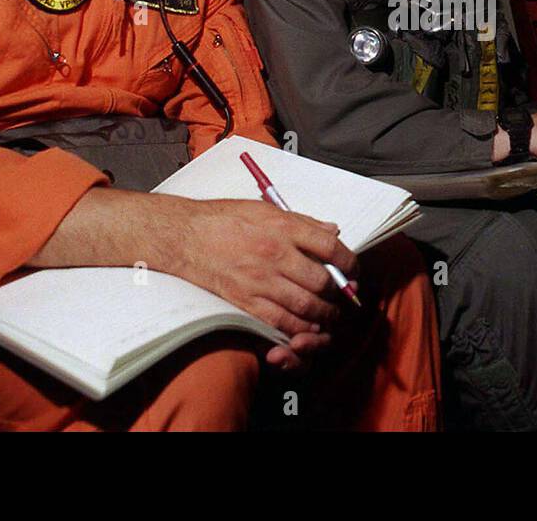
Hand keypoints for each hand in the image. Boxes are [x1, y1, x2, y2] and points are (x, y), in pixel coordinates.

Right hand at [179, 200, 358, 365]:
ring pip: (307, 305)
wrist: (184, 236)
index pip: (330, 247)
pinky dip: (299, 327)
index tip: (352, 268)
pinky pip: (281, 320)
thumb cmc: (222, 219)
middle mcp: (275, 254)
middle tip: (344, 295)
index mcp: (283, 228)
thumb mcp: (266, 209)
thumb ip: (302, 221)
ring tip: (330, 313)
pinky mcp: (246, 300)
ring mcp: (261, 280)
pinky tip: (307, 325)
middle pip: (322, 280)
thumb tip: (332, 231)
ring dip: (324, 313)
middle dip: (339, 292)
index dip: (348, 261)